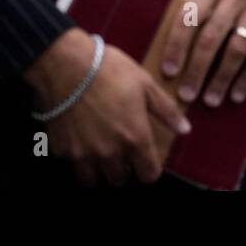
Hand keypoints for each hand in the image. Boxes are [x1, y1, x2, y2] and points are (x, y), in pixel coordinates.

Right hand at [26, 28, 190, 186]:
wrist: (67, 65)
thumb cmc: (111, 71)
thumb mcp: (146, 84)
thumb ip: (167, 110)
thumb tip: (185, 129)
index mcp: (135, 138)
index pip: (148, 175)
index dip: (150, 169)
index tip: (146, 158)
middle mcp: (110, 153)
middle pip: (119, 179)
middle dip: (123, 168)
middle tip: (121, 149)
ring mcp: (83, 154)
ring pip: (92, 179)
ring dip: (98, 169)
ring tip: (99, 150)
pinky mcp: (60, 150)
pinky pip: (71, 164)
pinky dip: (77, 157)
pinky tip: (79, 138)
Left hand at [160, 0, 245, 107]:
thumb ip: (184, 4)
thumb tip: (159, 41)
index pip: (190, 17)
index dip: (177, 46)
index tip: (168, 71)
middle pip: (214, 37)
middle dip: (198, 69)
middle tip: (187, 94)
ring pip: (239, 48)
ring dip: (224, 78)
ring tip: (211, 100)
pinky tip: (237, 93)